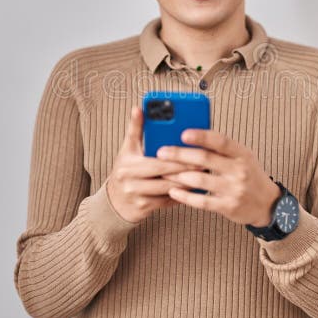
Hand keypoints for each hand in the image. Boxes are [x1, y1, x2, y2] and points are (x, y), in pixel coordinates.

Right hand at [106, 106, 197, 222]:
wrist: (113, 202)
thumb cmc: (124, 171)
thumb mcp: (127, 149)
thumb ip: (135, 129)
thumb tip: (138, 108)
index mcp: (129, 164)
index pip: (158, 161)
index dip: (177, 158)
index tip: (192, 152)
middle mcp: (131, 182)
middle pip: (165, 176)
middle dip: (186, 169)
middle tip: (204, 163)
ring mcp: (138, 197)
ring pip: (169, 190)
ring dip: (186, 183)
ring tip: (202, 175)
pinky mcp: (145, 209)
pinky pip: (167, 202)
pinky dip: (181, 195)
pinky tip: (193, 188)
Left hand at [157, 129, 281, 226]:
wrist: (267, 204)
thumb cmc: (249, 176)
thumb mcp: (242, 157)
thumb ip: (221, 149)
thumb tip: (191, 137)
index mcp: (242, 154)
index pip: (221, 141)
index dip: (201, 136)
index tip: (183, 133)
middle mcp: (239, 170)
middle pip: (205, 159)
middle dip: (179, 154)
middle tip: (161, 152)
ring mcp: (234, 189)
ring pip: (199, 179)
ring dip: (178, 175)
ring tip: (164, 172)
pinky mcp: (227, 206)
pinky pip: (201, 201)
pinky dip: (184, 196)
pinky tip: (173, 191)